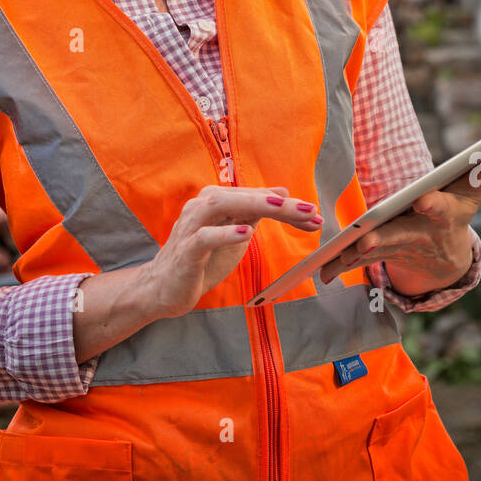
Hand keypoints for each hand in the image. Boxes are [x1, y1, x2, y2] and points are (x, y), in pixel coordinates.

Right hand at [142, 186, 323, 319]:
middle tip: (309, 210)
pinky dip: (225, 233)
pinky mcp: (185, 249)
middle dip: (278, 202)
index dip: (287, 205)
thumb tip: (282, 192)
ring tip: (280, 208)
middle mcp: (203, 206)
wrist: (165, 288)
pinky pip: (204, 236)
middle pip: (243, 196)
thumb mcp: (236, 235)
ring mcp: (192, 225)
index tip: (315, 216)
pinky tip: (245, 232)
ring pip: (222, 205)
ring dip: (254, 205)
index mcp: (216, 200)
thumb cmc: (202, 260)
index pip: (256, 197)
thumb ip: (256, 213)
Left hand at [318, 140, 480, 289]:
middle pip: (403, 235)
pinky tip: (322, 270)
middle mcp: (423, 235)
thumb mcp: (476, 187)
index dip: (434, 205)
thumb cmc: (459, 205)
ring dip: (359, 254)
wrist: (445, 257)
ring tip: (338, 256)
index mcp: (447, 215)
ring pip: (377, 250)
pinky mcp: (383, 255)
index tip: (424, 200)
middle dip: (386, 238)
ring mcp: (402, 248)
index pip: (443, 208)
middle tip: (368, 238)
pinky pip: (361, 260)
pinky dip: (342, 264)